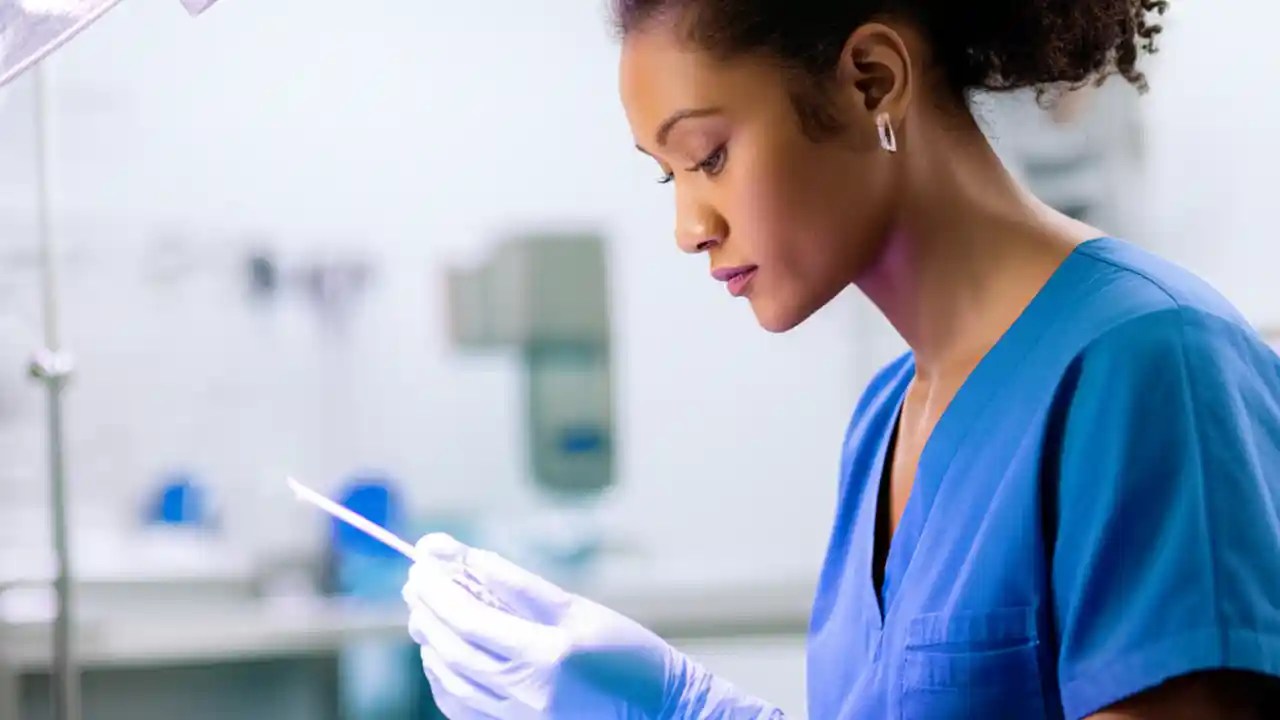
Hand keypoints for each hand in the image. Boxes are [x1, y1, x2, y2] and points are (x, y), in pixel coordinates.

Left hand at [402, 533, 784, 719]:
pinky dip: (443, 679)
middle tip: (414, 583)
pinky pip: (462, 708)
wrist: (660, 710)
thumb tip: (471, 558)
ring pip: (451, 681)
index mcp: (545, 656)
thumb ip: (521, 587)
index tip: (421, 566)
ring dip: (429, 643)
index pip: (469, 620)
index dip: (438, 591)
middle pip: (452, 649)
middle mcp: (526, 694)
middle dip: (426, 612)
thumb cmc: (628, 654)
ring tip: (422, 613)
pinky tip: (441, 656)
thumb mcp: (579, 609)